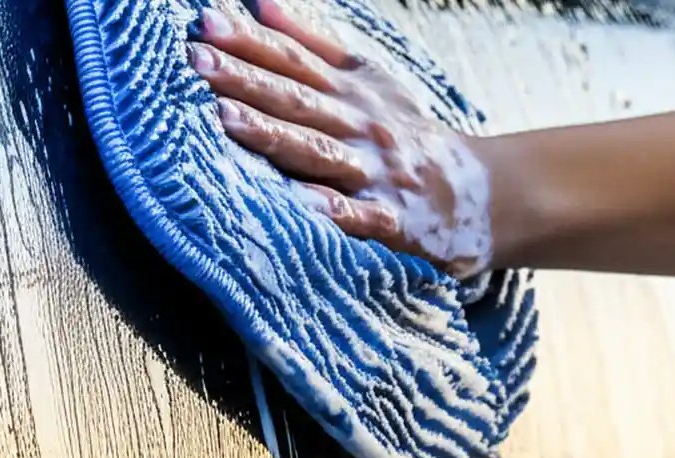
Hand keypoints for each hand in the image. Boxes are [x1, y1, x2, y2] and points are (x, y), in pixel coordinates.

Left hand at [188, 0, 495, 278]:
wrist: (477, 192)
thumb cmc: (407, 134)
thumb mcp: (366, 79)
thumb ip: (312, 44)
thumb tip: (259, 3)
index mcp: (350, 91)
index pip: (293, 61)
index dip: (249, 42)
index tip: (205, 25)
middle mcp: (359, 125)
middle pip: (296, 99)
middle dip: (245, 80)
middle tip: (197, 61)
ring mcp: (373, 172)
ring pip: (317, 151)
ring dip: (272, 134)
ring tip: (226, 119)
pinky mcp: (392, 219)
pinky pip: (360, 216)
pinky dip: (333, 208)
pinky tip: (302, 201)